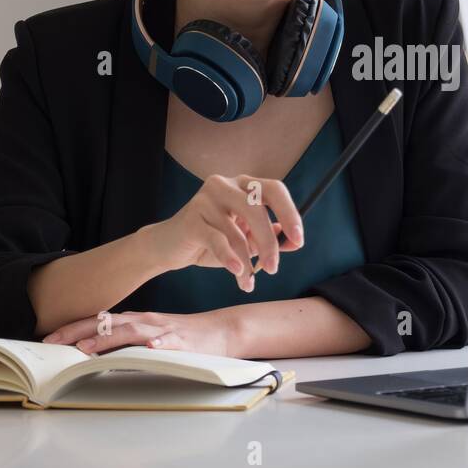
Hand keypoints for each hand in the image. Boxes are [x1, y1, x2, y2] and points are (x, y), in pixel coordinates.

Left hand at [41, 310, 233, 355]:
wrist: (222, 331)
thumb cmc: (183, 337)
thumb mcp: (150, 336)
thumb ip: (126, 343)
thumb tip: (95, 356)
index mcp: (136, 321)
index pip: (99, 322)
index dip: (73, 328)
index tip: (49, 337)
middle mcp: (146, 322)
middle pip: (108, 324)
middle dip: (79, 332)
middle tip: (54, 341)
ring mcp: (164, 330)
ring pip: (132, 332)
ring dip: (108, 340)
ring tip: (87, 349)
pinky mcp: (184, 342)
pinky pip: (169, 343)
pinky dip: (159, 345)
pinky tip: (149, 350)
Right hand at [146, 174, 303, 292]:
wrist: (168, 247)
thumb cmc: (211, 242)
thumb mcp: (244, 241)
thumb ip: (268, 238)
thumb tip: (293, 242)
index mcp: (243, 185)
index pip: (274, 190)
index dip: (290, 214)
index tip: (298, 240)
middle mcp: (225, 185)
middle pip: (257, 208)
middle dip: (269, 241)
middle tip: (274, 268)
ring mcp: (206, 199)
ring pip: (237, 231)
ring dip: (246, 262)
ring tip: (248, 282)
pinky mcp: (191, 218)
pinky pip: (218, 240)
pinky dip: (230, 259)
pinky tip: (237, 273)